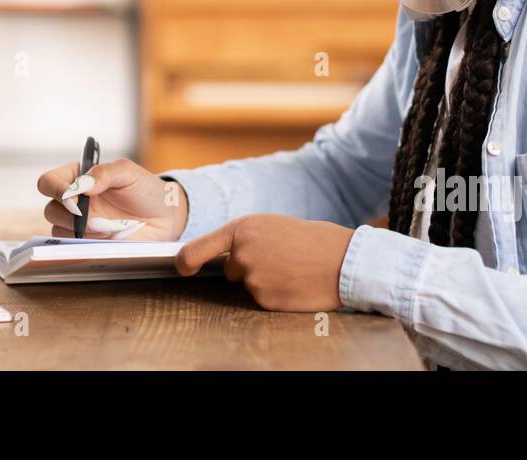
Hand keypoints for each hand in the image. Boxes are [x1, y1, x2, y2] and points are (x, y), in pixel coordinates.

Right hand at [38, 158, 188, 240]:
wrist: (164, 217)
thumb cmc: (145, 189)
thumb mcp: (128, 172)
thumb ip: (104, 173)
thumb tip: (82, 185)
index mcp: (77, 177)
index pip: (49, 181)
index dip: (55, 189)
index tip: (73, 197)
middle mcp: (73, 200)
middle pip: (50, 209)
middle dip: (70, 215)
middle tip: (92, 216)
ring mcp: (78, 224)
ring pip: (59, 230)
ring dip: (82, 230)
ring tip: (108, 225)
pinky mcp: (87, 243)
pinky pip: (74, 246)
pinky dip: (89, 242)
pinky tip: (108, 236)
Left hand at [175, 214, 355, 311]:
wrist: (342, 259)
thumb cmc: (310, 239)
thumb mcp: (271, 226)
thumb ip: (245, 239)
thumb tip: (225, 256)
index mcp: (242, 229)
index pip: (197, 249)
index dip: (186, 261)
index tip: (183, 268)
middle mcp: (242, 254)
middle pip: (230, 270)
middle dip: (248, 268)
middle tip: (279, 258)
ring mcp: (253, 279)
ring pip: (248, 286)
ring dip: (265, 281)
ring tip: (291, 268)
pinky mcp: (265, 300)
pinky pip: (263, 300)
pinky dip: (276, 295)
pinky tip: (294, 283)